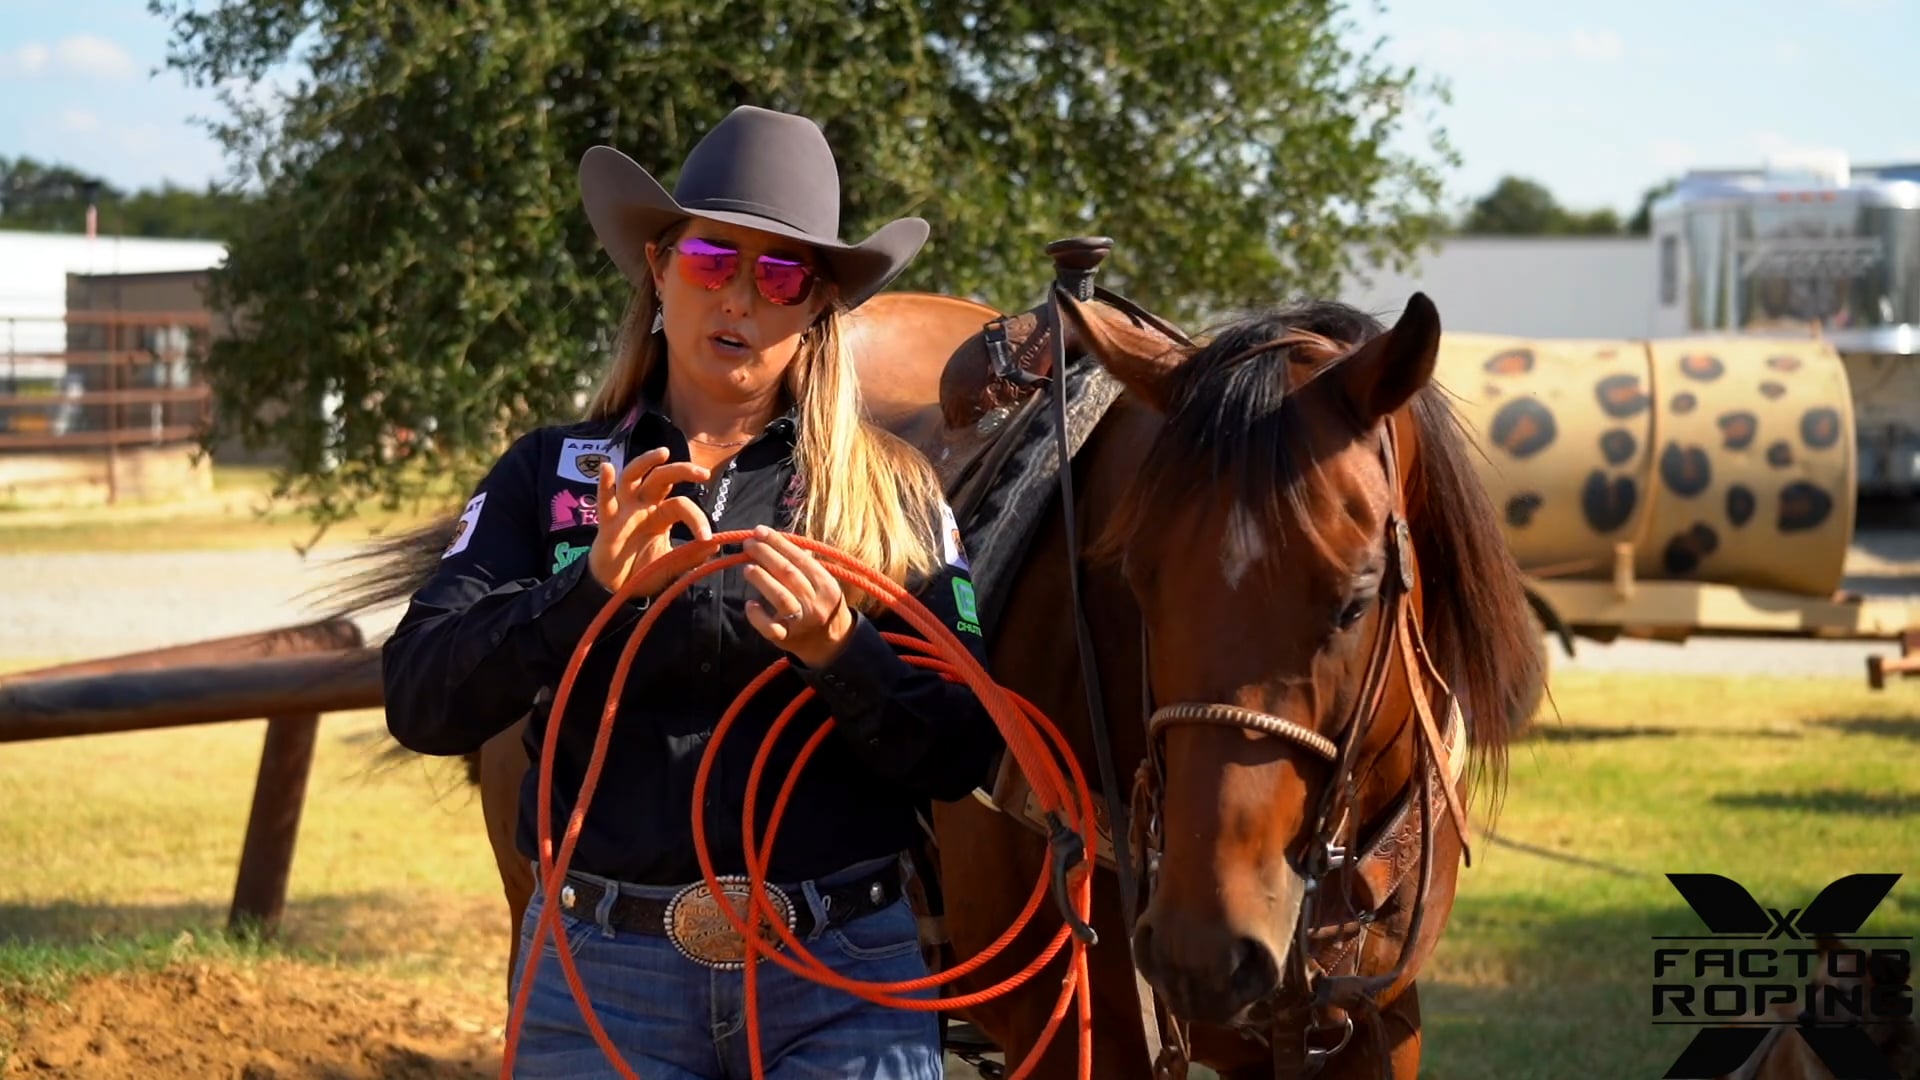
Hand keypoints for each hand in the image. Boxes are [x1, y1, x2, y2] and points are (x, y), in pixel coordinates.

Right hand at [589, 447, 712, 597]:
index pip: (681, 505)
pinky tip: (607, 468)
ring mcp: (624, 511)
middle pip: (661, 478)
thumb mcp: (671, 565)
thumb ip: (690, 557)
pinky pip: (604, 501)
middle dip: (681, 470)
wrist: (617, 589)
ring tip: (662, 453)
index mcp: (661, 515)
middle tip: (703, 473)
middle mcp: (643, 506)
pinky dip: (604, 484)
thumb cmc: (643, 571)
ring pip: (632, 477)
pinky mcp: (606, 523)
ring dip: (645, 462)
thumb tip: (716, 546)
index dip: (696, 518)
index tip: (707, 537)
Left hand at [742, 525, 854, 667]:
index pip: (801, 559)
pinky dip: (757, 616)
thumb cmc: (821, 605)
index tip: (760, 530)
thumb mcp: (823, 583)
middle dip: (766, 555)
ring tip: (747, 568)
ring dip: (761, 579)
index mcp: (827, 585)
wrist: (831, 644)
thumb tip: (775, 540)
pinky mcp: (787, 639)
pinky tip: (750, 605)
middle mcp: (816, 603)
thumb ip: (804, 564)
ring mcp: (802, 622)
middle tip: (748, 543)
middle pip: (789, 574)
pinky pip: (770, 628)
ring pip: (780, 597)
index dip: (779, 543)